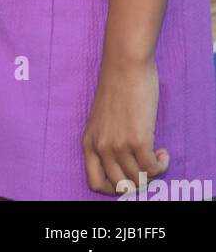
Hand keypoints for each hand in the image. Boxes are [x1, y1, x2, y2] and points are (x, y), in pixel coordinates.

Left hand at [82, 56, 167, 194]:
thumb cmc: (116, 86)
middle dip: (137, 181)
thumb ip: (107, 141)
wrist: (125, 64)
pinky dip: (162, 164)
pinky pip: (153, 169)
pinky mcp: (138, 140)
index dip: (114, 187)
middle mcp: (101, 147)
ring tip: (156, 153)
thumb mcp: (102, 119)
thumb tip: (125, 164)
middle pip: (120, 186)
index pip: (95, 182)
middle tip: (146, 166)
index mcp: (88, 142)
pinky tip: (163, 151)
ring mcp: (119, 145)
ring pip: (139, 179)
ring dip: (152, 171)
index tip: (128, 175)